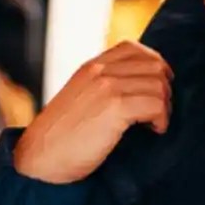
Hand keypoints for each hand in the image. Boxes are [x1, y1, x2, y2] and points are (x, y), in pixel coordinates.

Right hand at [13, 41, 172, 183]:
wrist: (40, 157)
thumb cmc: (62, 137)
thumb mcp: (81, 99)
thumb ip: (103, 87)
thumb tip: (140, 88)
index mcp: (91, 66)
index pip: (133, 48)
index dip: (154, 65)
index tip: (157, 87)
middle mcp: (99, 70)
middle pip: (153, 64)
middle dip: (163, 88)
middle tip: (159, 111)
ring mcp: (107, 86)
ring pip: (158, 84)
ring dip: (164, 106)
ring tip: (155, 123)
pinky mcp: (114, 106)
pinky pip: (156, 104)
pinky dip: (161, 119)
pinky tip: (154, 130)